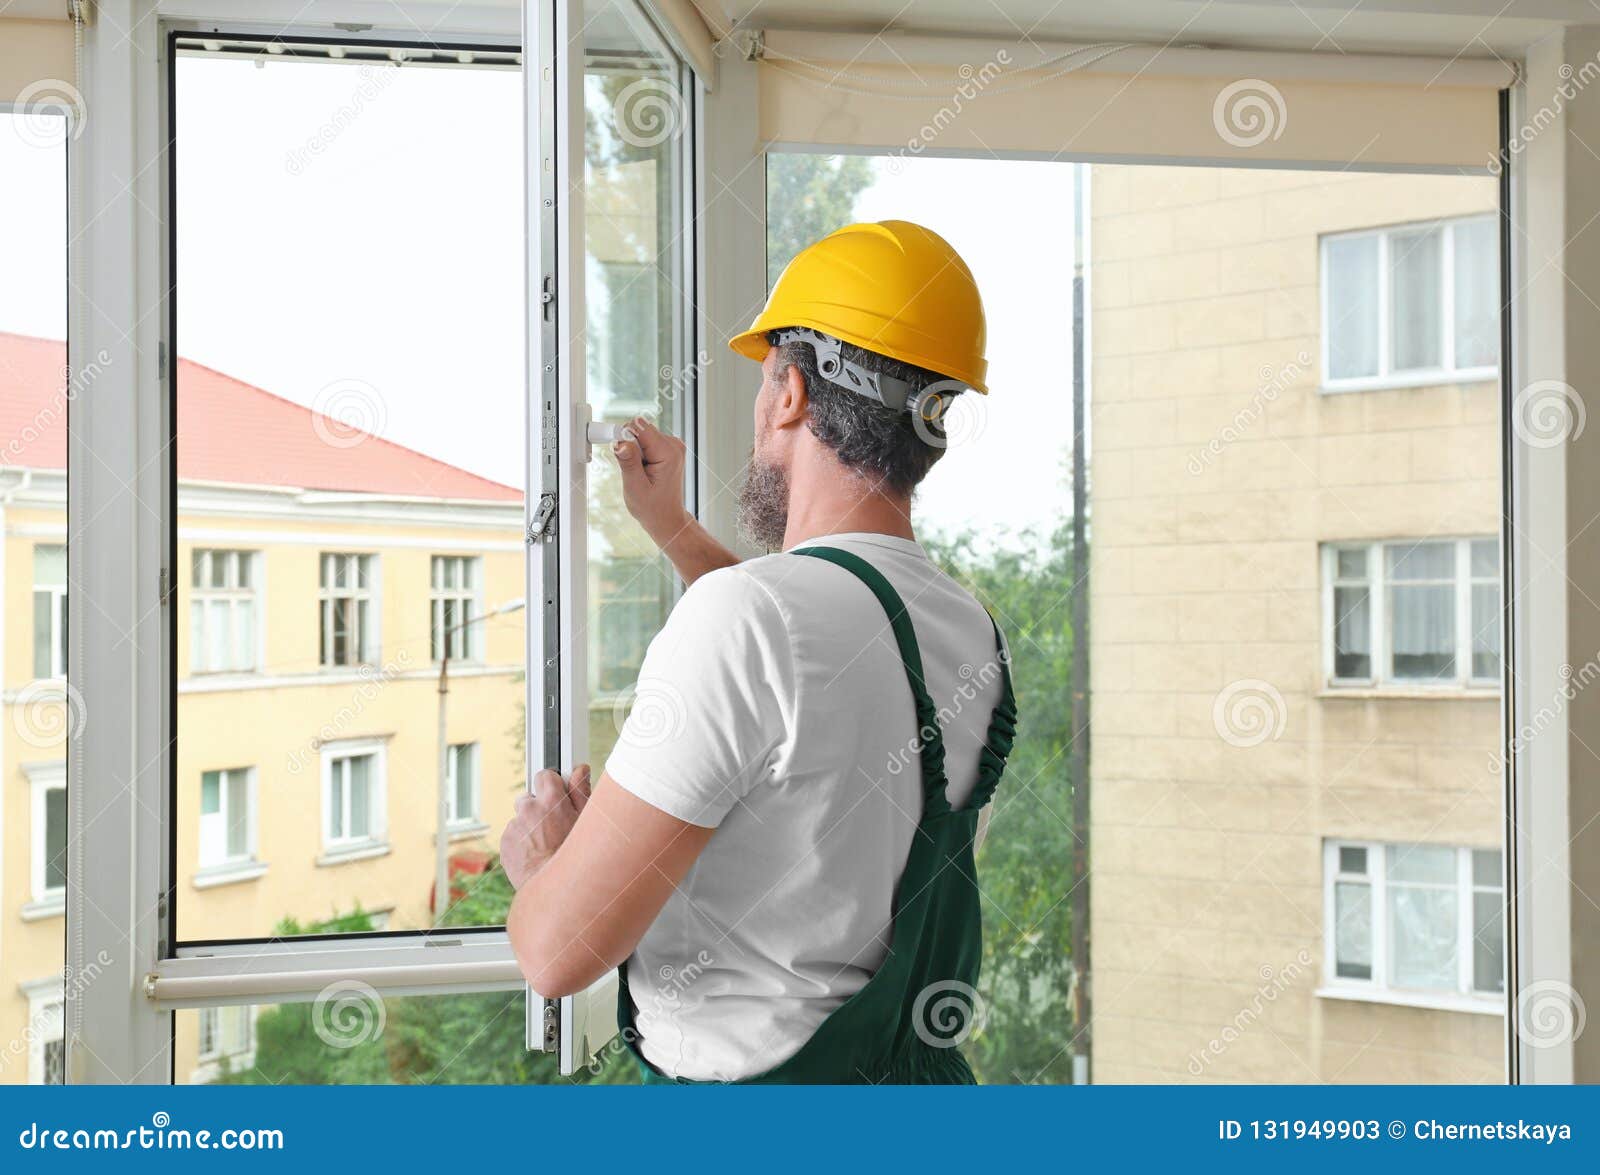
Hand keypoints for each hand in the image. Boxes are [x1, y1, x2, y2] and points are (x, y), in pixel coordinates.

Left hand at [500, 764, 590, 889]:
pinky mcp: (505, 843)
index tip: (557, 797)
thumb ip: (581, 791)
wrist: (556, 889)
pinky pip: (513, 837)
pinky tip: (536, 855)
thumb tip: (578, 770)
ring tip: (545, 846)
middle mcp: (529, 809)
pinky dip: (521, 844)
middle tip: (553, 827)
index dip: (552, 786)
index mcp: (551, 799)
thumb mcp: (586, 821)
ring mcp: (514, 826)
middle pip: (529, 798)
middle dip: (538, 809)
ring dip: (529, 828)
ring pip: (521, 820)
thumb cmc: (577, 856)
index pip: (545, 775)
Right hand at [613, 416, 687, 539]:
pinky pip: (645, 441)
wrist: (666, 517)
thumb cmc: (653, 507)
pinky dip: (639, 454)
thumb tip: (621, 442)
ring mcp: (672, 445)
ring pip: (640, 434)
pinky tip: (643, 470)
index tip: (619, 454)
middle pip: (639, 429)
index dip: (624, 438)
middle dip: (629, 446)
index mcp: (668, 452)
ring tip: (640, 472)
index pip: (639, 427)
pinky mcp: (667, 447)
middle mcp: (674, 444)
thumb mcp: (635, 488)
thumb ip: (628, 463)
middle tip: (633, 470)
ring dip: (634, 452)